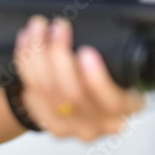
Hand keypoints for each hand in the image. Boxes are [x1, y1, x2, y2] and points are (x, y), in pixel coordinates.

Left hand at [13, 15, 143, 140]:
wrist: (83, 100)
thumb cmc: (104, 76)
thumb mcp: (120, 63)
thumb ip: (112, 53)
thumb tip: (96, 25)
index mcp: (128, 106)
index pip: (114, 102)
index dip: (96, 78)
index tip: (85, 51)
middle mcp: (103, 123)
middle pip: (73, 94)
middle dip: (60, 55)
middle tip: (57, 28)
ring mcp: (76, 128)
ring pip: (48, 92)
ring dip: (37, 54)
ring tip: (37, 29)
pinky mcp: (52, 125)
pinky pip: (32, 93)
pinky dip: (26, 64)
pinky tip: (26, 44)